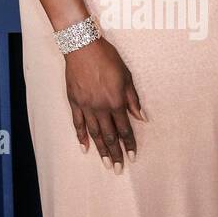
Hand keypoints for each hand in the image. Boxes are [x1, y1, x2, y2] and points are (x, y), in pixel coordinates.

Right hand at [65, 36, 145, 169]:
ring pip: (94, 134)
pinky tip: (85, 148)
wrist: (82, 47)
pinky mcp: (74, 102)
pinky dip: (81, 137)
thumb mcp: (126, 76)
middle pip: (109, 136)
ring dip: (100, 150)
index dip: (129, 144)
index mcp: (116, 102)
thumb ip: (133, 99)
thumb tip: (142, 118)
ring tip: (105, 164)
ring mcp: (86, 106)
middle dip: (115, 154)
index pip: (125, 129)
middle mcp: (101, 108)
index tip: (132, 157)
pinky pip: (78, 123)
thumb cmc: (107, 58)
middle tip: (118, 169)